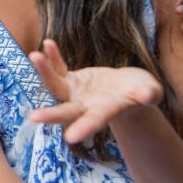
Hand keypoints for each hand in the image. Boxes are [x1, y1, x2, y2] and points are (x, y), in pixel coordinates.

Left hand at [28, 40, 162, 143]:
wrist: (129, 89)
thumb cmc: (143, 92)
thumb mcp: (150, 91)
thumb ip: (148, 94)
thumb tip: (147, 95)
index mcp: (105, 112)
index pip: (94, 121)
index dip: (84, 128)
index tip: (70, 138)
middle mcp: (85, 106)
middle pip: (66, 111)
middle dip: (51, 115)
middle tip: (32, 117)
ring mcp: (75, 93)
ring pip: (55, 85)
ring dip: (44, 72)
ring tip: (34, 55)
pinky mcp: (72, 79)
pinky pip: (59, 68)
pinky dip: (53, 58)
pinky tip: (48, 44)